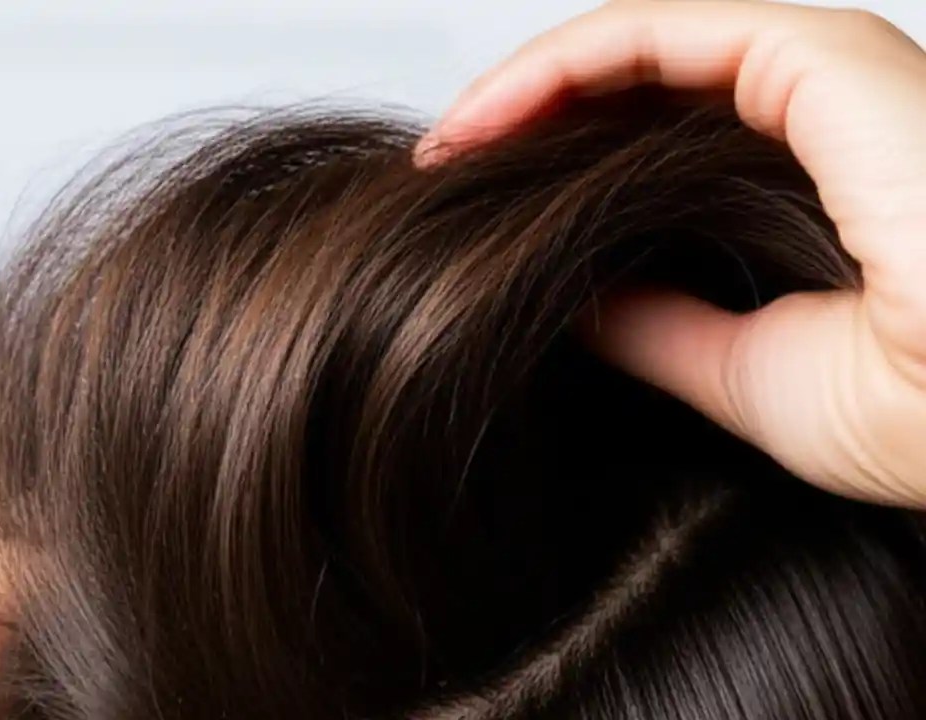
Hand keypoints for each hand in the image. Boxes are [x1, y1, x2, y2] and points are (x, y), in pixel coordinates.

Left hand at [418, 0, 925, 506]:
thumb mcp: (744, 373)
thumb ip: (658, 325)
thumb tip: (570, 296)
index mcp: (823, 178)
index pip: (668, 133)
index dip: (564, 154)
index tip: (474, 199)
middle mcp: (832, 112)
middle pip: (646, 84)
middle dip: (534, 117)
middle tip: (447, 167)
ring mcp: (833, 74)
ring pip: (645, 43)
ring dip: (532, 86)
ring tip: (451, 146)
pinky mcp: (827, 56)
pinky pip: (662, 30)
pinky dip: (563, 65)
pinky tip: (488, 119)